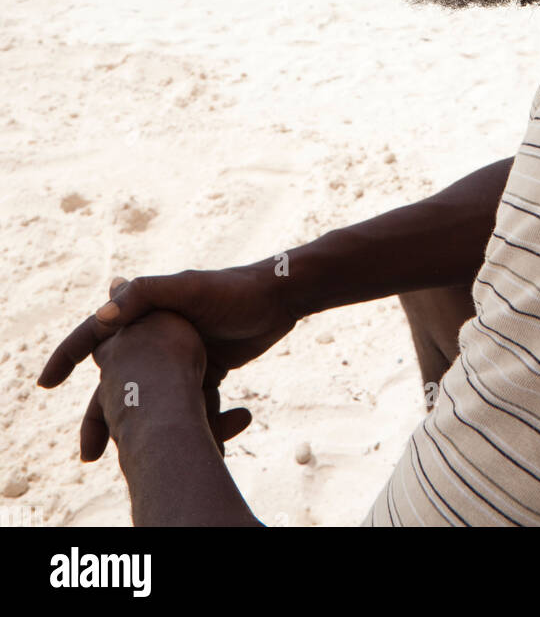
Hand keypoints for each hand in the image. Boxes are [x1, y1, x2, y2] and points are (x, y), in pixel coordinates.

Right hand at [38, 260, 301, 457]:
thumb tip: (101, 314)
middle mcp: (160, 330)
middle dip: (103, 414)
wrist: (281, 299)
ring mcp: (184, 351)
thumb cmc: (234, 290)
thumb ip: (145, 294)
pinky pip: (188, 403)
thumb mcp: (189, 287)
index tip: (46, 382)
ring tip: (135, 463)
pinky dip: (188, 425)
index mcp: (147, 309)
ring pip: (155, 397)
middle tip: (91, 452)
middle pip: (121, 376)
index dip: (69, 355)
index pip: (98, 331)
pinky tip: (193, 451)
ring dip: (145, 429)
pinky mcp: (208, 367)